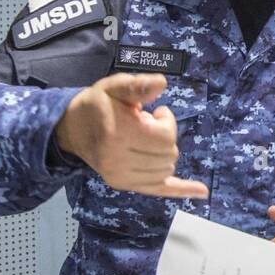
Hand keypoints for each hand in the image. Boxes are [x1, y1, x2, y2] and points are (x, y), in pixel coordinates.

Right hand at [55, 73, 208, 199]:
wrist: (72, 127)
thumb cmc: (98, 104)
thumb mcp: (115, 87)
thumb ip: (139, 86)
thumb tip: (161, 83)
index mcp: (120, 134)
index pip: (166, 137)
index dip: (166, 121)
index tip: (154, 112)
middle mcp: (119, 160)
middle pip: (169, 154)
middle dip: (164, 137)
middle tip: (145, 125)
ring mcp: (121, 176)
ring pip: (166, 169)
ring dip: (163, 153)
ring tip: (141, 139)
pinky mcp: (123, 184)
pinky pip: (158, 190)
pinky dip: (181, 190)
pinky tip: (202, 191)